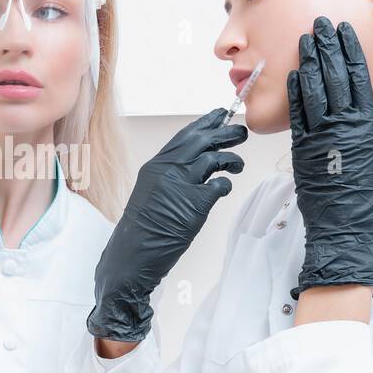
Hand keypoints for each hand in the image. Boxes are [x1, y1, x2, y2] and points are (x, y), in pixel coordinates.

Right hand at [87, 108, 247, 340]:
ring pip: (214, 158)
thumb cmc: (141, 230)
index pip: (184, 136)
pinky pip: (220, 184)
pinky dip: (227, 183)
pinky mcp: (194, 204)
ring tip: (238, 164)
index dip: (205, 124)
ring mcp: (180, 185)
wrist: (131, 256)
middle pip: (201, 140)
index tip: (220, 116)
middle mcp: (166, 170)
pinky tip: (226, 188)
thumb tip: (196, 166)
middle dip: (224, 132)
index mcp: (155, 165)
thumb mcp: (151, 194)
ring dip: (231, 158)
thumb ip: (170, 177)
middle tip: (241, 132)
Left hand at [287, 16, 372, 298]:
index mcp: (367, 124)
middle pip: (332, 76)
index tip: (344, 29)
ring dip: (308, 62)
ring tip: (305, 39)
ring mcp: (318, 136)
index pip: (357, 77)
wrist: (346, 230)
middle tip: (320, 22)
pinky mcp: (301, 150)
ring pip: (311, 90)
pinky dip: (294, 92)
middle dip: (326, 46)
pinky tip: (293, 74)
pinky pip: (297, 114)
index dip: (349, 50)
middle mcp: (341, 125)